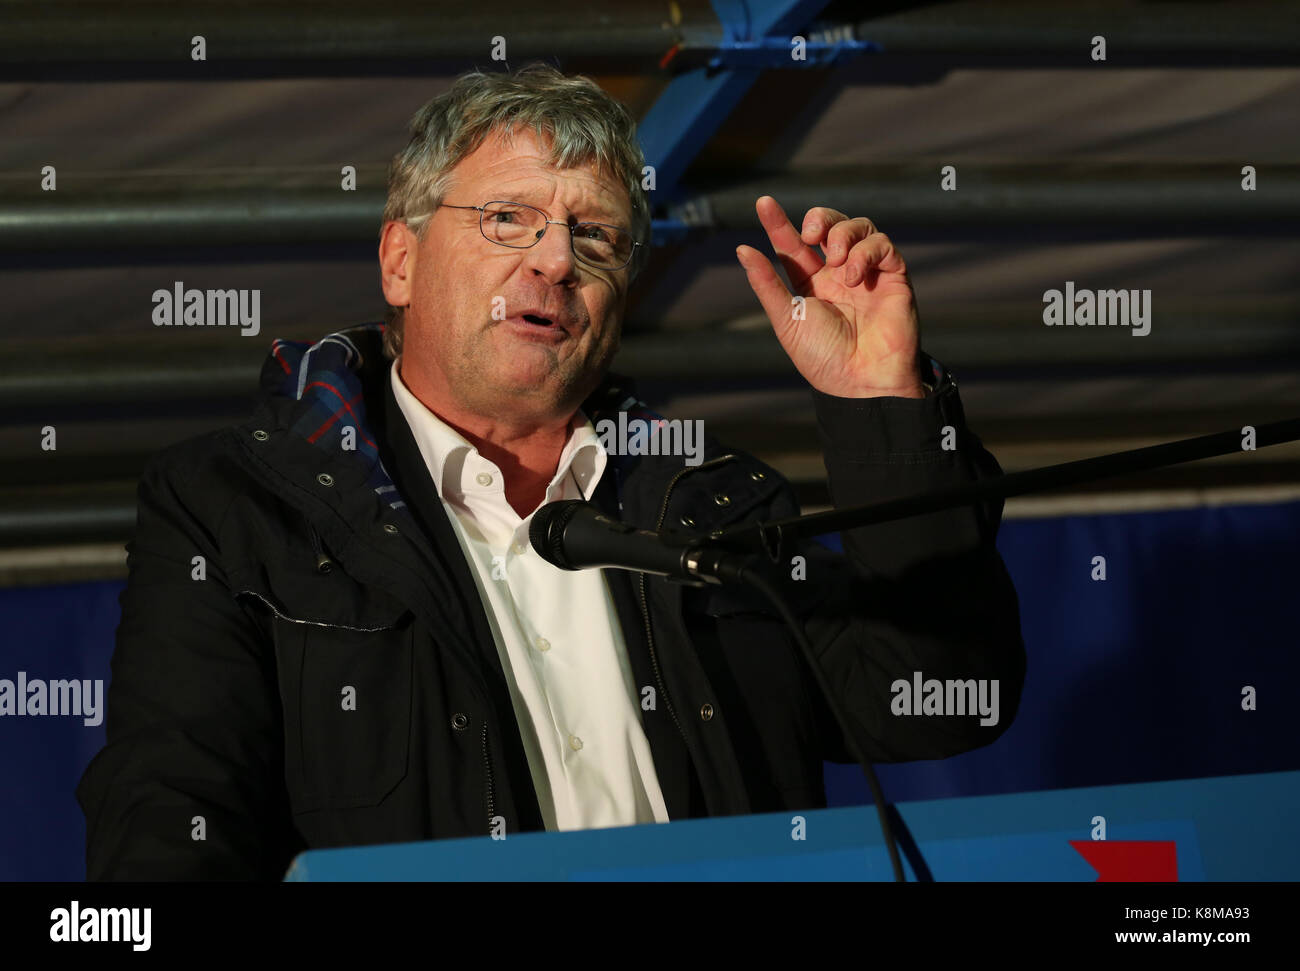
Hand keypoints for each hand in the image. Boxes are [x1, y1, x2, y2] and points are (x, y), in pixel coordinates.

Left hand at [735, 196, 923, 398]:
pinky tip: (852, 276)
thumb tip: (742, 248)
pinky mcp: (893, 276)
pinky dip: (866, 252)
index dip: (778, 222)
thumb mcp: (786, 318)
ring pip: (860, 227)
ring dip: (843, 235)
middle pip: (831, 226)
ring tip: (835, 261)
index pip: (793, 244)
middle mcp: (838, 274)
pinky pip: (883, 245)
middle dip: (820, 219)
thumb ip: (766, 283)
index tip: (762, 203)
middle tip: (810, 235)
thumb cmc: (822, 356)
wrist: (859, 380)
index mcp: (811, 284)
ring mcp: (867, 273)